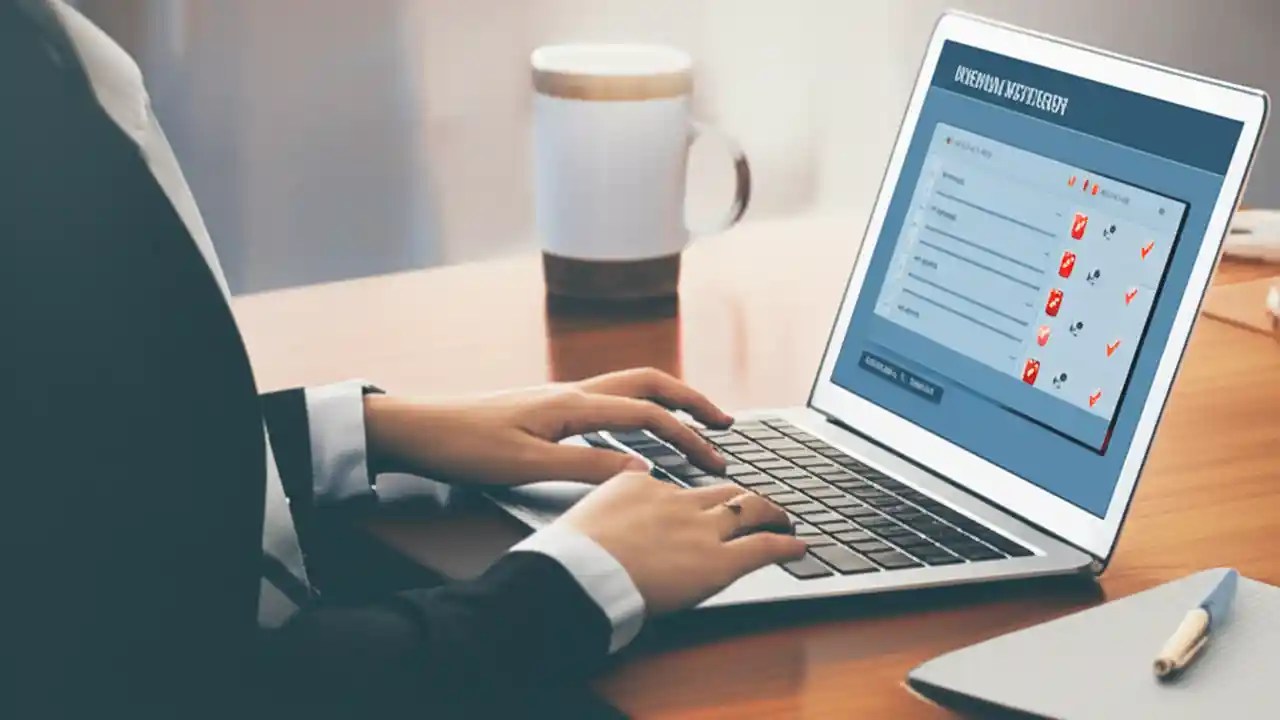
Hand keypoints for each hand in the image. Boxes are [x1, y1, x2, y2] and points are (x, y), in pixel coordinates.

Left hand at [365, 368, 733, 485]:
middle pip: (647, 384)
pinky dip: (637, 410)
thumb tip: (643, 475)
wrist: (417, 429)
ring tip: (693, 422)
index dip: (688, 436)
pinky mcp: (547, 408)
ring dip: (666, 401)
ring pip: (628, 388)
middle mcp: (572, 393)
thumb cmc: (465, 446)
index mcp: (574, 405)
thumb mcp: (527, 466)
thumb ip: (587, 468)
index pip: (648, 414)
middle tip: (724, 422)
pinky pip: (607, 401)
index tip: (716, 461)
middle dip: (690, 400)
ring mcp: (560, 397)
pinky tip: (636, 434)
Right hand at [556, 472, 805, 613]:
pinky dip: (786, 545)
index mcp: (640, 486)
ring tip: (783, 519)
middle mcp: (676, 501)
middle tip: (756, 505)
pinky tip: (798, 546)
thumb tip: (613, 518)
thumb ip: (607, 512)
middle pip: (721, 490)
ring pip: (749, 510)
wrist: (577, 575)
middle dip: (742, 498)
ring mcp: (700, 528)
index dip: (695, 499)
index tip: (700, 508)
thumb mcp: (583, 518)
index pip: (678, 487)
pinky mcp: (718, 561)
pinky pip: (763, 547)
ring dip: (770, 513)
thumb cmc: (569, 557)